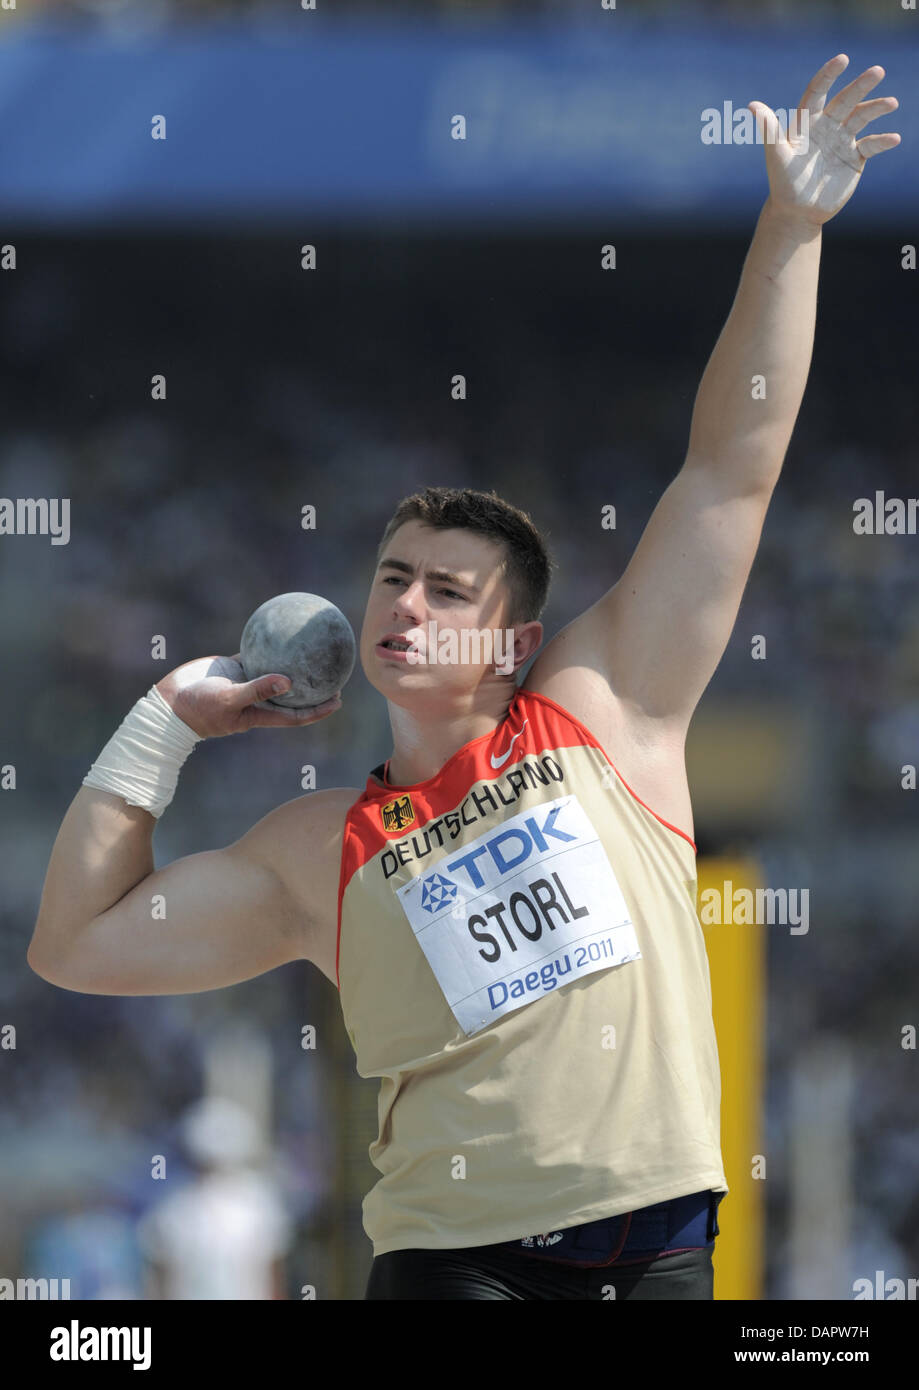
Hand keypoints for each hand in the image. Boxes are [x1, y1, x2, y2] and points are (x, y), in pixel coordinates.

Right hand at [155, 654, 341, 737]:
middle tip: (335, 676)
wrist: (170, 703)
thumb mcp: (229, 700)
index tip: (338, 700)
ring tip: (312, 650)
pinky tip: (277, 630)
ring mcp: (245, 684)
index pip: (296, 715)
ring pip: (274, 674)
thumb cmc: (199, 708)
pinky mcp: (232, 669)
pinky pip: (254, 656)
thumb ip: (257, 690)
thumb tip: (289, 681)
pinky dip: (266, 646)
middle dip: (313, 689)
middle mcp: (257, 700)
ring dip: (292, 666)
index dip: (318, 710)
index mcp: (260, 713)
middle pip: (292, 696)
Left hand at [749, 54, 899, 226]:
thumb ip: (769, 130)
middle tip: (878, 71)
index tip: (842, 60)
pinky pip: (871, 145)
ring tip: (891, 103)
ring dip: (876, 108)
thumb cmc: (783, 183)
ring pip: (862, 118)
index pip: (818, 92)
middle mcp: (827, 126)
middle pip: (846, 101)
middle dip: (861, 86)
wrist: (797, 212)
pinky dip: (882, 141)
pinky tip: (894, 139)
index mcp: (807, 122)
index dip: (829, 75)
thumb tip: (753, 105)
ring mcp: (842, 140)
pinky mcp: (855, 157)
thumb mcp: (776, 156)